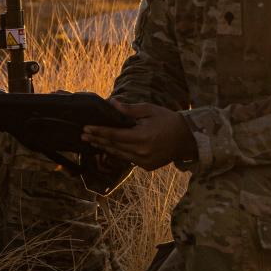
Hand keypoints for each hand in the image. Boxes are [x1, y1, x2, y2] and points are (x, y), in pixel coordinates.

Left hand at [82, 100, 196, 170]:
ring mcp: (144, 162)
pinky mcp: (147, 167)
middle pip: (113, 146)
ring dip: (105, 147)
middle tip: (83, 134)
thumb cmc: (168, 120)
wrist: (187, 139)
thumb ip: (129, 110)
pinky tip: (109, 147)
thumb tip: (112, 103)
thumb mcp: (149, 110)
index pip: (114, 135)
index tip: (86, 128)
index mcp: (142, 137)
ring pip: (119, 155)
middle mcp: (141, 152)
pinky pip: (128, 160)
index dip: (99, 132)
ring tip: (92, 141)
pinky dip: (118, 153)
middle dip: (97, 139)